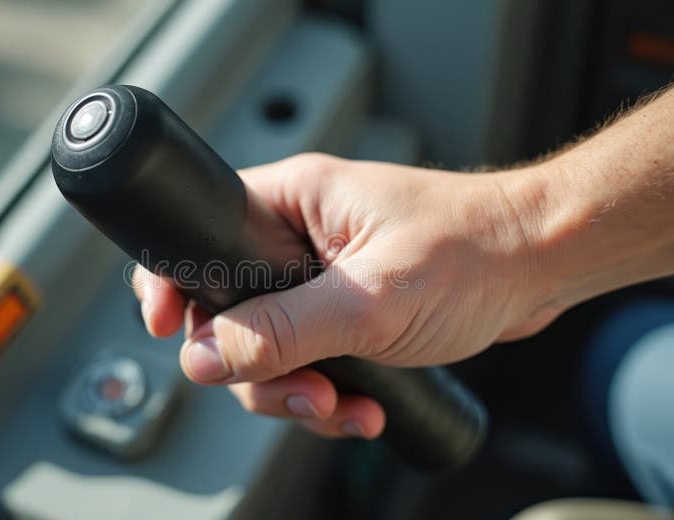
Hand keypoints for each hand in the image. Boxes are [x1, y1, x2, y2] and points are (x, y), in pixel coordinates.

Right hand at [132, 153, 556, 438]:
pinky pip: (307, 359)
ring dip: (300, 392)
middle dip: (260, 369)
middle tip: (304, 392)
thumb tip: (204, 355)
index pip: (201, 236)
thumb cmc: (473, 251)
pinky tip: (362, 408)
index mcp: (293, 202)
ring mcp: (321, 278)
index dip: (175, 284)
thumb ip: (282, 330)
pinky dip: (327, 394)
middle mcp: (298, 238)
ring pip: (270, 349)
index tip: (168, 328)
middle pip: (231, 313)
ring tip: (344, 409)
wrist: (540, 266)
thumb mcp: (371, 299)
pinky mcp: (344, 310)